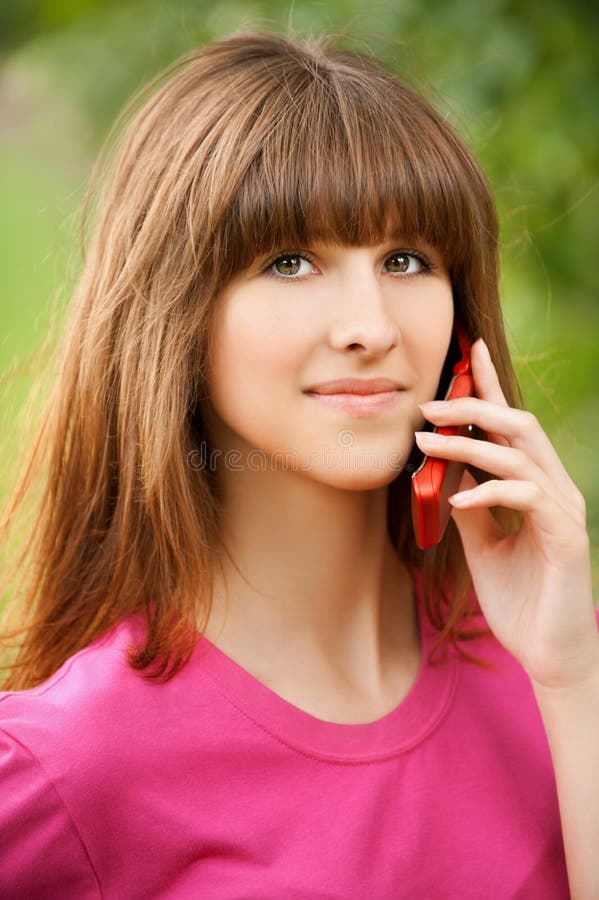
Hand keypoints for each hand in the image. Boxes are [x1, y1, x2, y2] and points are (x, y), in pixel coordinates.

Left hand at [415, 338, 598, 690]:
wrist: (549, 655)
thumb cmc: (520, 600)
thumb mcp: (483, 546)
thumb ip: (471, 506)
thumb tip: (447, 473)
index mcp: (537, 486)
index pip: (512, 425)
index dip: (492, 384)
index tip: (468, 350)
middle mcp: (555, 489)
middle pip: (519, 426)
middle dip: (474, 405)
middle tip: (427, 403)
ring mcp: (563, 511)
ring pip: (518, 455)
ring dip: (468, 445)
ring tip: (425, 444)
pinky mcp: (564, 538)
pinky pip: (525, 498)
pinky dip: (487, 492)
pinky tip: (457, 500)